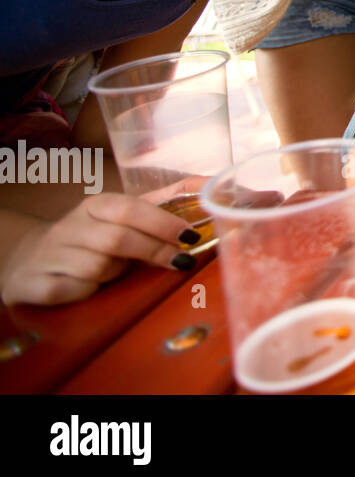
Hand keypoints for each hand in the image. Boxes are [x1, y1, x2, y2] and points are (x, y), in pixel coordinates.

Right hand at [1, 194, 201, 305]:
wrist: (26, 257)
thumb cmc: (89, 236)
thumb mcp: (122, 214)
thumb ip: (162, 202)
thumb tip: (206, 183)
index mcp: (95, 205)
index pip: (130, 208)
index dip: (162, 223)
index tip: (190, 236)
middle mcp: (71, 226)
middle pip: (117, 239)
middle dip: (153, 251)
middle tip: (180, 262)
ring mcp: (51, 254)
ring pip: (97, 267)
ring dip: (117, 274)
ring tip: (120, 272)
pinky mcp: (35, 282)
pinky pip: (70, 290)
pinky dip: (87, 293)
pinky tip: (90, 290)